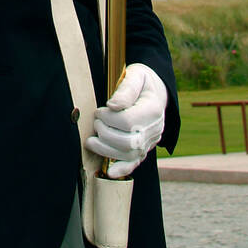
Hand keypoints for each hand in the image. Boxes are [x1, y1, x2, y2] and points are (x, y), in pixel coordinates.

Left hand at [85, 63, 167, 178]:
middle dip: (106, 134)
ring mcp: (150, 141)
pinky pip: (135, 162)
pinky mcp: (145, 148)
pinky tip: (109, 171)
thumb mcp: (136, 76)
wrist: (157, 91)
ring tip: (91, 141)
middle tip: (95, 123)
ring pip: (129, 154)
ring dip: (106, 150)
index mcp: (154, 109)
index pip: (128, 121)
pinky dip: (122, 168)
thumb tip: (112, 106)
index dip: (109, 118)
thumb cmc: (143, 82)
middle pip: (129, 142)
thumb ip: (126, 89)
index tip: (100, 111)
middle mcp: (154, 129)